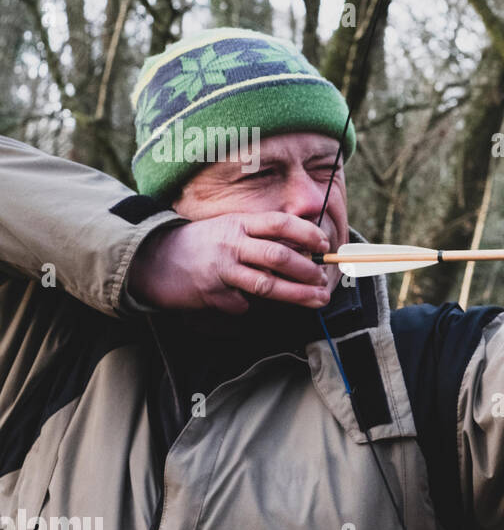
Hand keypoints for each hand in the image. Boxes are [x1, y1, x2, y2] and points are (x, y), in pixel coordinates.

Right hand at [127, 212, 332, 313]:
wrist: (153, 260)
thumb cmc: (202, 244)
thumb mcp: (230, 229)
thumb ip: (261, 236)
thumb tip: (302, 247)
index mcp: (238, 223)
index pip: (279, 223)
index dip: (306, 232)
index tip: (325, 245)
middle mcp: (231, 243)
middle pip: (278, 257)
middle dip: (307, 270)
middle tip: (323, 281)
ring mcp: (221, 269)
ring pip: (267, 285)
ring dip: (297, 295)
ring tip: (317, 300)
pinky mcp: (211, 293)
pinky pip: (243, 304)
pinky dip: (253, 306)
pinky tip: (252, 304)